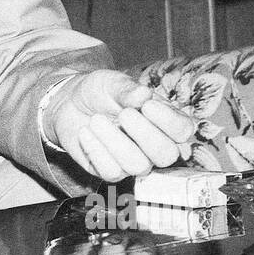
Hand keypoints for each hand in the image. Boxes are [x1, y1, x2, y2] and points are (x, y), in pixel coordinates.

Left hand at [43, 69, 194, 181]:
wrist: (69, 103)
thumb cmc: (99, 91)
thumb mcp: (112, 82)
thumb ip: (128, 89)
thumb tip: (144, 94)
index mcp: (164, 120)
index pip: (184, 130)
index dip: (169, 121)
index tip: (147, 105)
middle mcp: (155, 146)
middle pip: (167, 155)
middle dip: (144, 134)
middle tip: (123, 114)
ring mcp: (134, 161)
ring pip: (138, 165)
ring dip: (114, 141)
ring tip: (96, 119)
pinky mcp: (111, 172)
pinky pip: (112, 172)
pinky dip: (96, 150)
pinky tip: (85, 132)